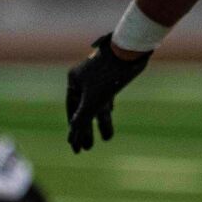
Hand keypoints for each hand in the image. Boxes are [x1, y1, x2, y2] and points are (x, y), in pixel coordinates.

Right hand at [65, 33, 149, 153]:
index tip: (75, 146)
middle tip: (87, 149)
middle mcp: (84, 80)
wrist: (130, 52)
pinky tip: (110, 123)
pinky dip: (108, 113)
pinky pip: (107, 100)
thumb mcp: (92, 101)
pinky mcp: (112, 80)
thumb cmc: (108, 75)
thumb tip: (72, 134)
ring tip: (105, 139)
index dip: (73, 130)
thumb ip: (82, 118)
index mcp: (74, 81)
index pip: (71, 110)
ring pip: (97, 106)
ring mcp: (99, 80)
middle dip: (86, 129)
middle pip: (83, 110)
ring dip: (100, 123)